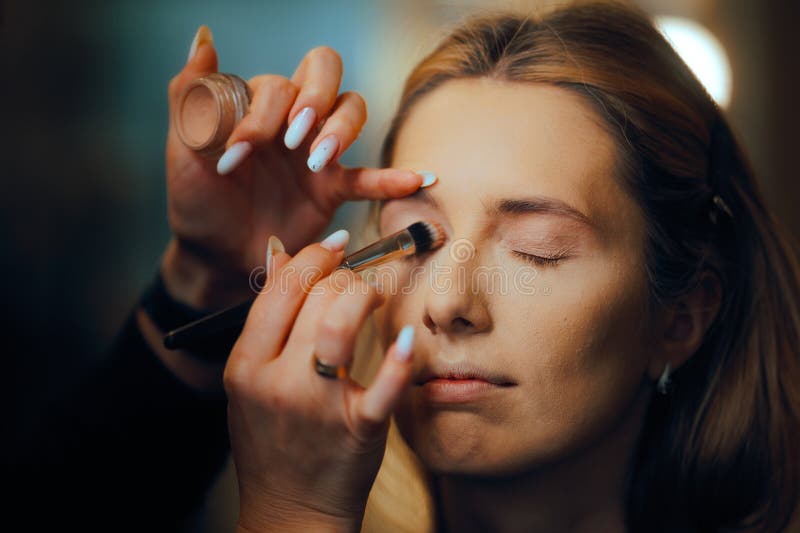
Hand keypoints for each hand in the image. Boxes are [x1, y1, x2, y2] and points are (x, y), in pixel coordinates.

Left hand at [162, 27, 424, 308]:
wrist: (218, 258)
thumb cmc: (198, 204)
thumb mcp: (182, 151)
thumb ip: (190, 95)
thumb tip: (203, 41)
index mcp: (255, 105)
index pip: (274, 85)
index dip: (258, 117)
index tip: (233, 157)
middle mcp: (290, 119)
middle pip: (323, 73)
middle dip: (314, 97)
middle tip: (294, 135)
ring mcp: (316, 151)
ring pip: (351, 110)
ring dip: (341, 127)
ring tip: (319, 160)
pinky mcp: (333, 188)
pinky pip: (369, 177)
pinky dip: (391, 178)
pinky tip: (415, 179)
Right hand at [224, 231, 414, 530]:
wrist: (289, 510)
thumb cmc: (271, 439)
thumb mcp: (250, 378)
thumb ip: (265, 317)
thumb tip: (279, 253)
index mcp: (246, 365)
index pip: (280, 289)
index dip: (313, 257)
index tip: (336, 247)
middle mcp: (277, 381)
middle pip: (315, 297)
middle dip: (345, 276)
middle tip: (358, 282)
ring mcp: (318, 406)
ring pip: (342, 323)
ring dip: (365, 297)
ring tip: (374, 298)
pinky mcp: (358, 427)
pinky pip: (384, 384)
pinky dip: (398, 358)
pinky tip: (405, 339)